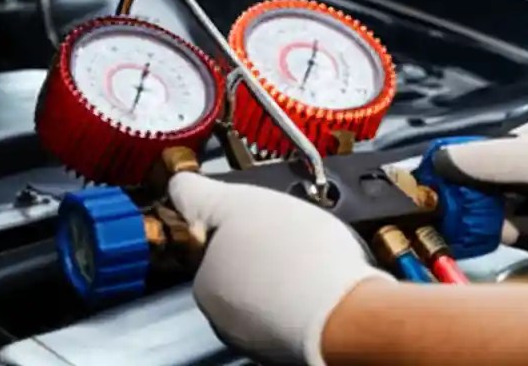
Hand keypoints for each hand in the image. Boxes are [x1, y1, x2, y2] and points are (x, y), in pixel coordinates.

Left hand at [168, 172, 393, 365]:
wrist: (350, 311)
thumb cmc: (298, 260)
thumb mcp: (235, 201)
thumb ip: (199, 193)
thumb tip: (178, 184)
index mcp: (205, 283)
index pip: (206, 245)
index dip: (224, 220)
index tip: (239, 212)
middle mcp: (227, 317)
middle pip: (237, 266)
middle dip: (258, 246)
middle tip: (285, 230)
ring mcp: (262, 335)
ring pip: (269, 289)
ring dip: (285, 271)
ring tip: (312, 255)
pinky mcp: (299, 343)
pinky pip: (299, 309)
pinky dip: (309, 295)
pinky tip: (327, 281)